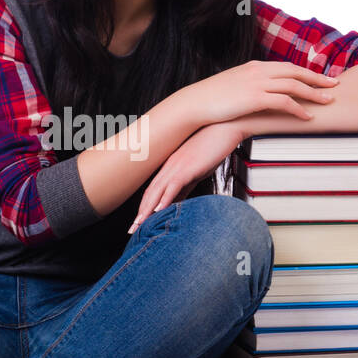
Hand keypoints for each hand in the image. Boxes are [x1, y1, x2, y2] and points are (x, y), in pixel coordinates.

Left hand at [127, 120, 248, 232]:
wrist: (224, 127)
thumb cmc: (213, 146)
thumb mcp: (197, 170)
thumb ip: (187, 185)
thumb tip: (179, 200)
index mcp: (170, 167)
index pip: (152, 190)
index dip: (144, 207)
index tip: (139, 222)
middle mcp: (170, 166)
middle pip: (150, 193)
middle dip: (141, 213)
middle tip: (133, 230)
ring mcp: (177, 166)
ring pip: (157, 190)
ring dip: (147, 210)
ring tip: (140, 225)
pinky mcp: (188, 167)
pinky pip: (173, 185)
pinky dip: (165, 198)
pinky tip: (159, 210)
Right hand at [175, 60, 338, 126]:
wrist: (195, 103)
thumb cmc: (211, 98)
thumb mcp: (233, 86)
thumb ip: (249, 86)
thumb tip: (259, 95)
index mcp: (255, 66)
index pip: (287, 66)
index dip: (307, 72)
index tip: (321, 77)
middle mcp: (259, 71)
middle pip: (296, 72)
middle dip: (318, 78)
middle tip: (335, 84)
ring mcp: (258, 83)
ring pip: (294, 85)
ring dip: (314, 93)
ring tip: (328, 102)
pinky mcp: (255, 98)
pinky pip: (284, 102)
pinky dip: (299, 109)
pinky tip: (307, 117)